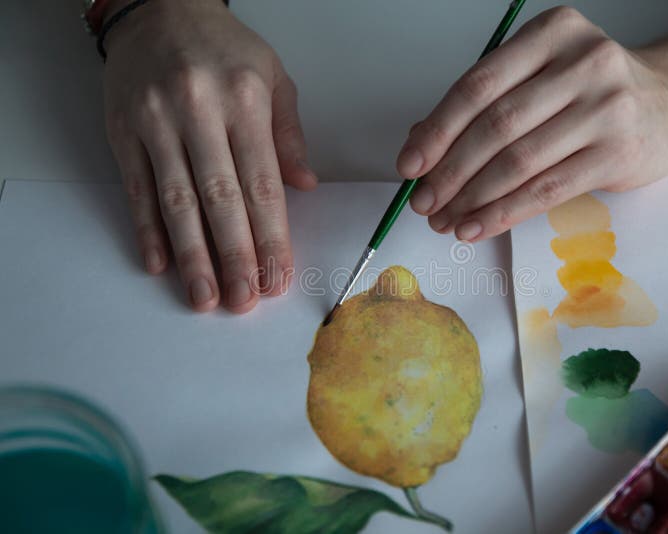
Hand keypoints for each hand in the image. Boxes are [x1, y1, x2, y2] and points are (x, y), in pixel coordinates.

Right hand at [103, 0, 315, 312]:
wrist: (159, 6)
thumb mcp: (272, 76)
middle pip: (220, 200)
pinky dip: (147, 229)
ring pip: (176, 201)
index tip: (278, 277)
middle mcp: (199, 111)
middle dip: (234, 257)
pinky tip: (158, 264)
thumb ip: (288, 135)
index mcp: (245, 101)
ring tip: (204, 298)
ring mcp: (156, 122)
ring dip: (192, 256)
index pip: (262, 184)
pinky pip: (137, 188)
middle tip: (243, 301)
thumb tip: (305, 188)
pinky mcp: (123, 130)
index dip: (271, 237)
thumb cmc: (223, 47)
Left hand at [396, 6, 667, 241]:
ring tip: (445, 220)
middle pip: (495, 125)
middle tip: (422, 203)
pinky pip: (547, 190)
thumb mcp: (543, 78)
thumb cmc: (596, 92)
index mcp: (552, 32)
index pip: (478, 85)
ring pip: (518, 161)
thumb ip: (487, 103)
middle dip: (449, 172)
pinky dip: (504, 213)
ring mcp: (605, 107)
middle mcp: (582, 62)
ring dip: (472, 199)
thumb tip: (420, 142)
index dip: (437, 130)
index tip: (409, 164)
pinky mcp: (618, 152)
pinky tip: (477, 226)